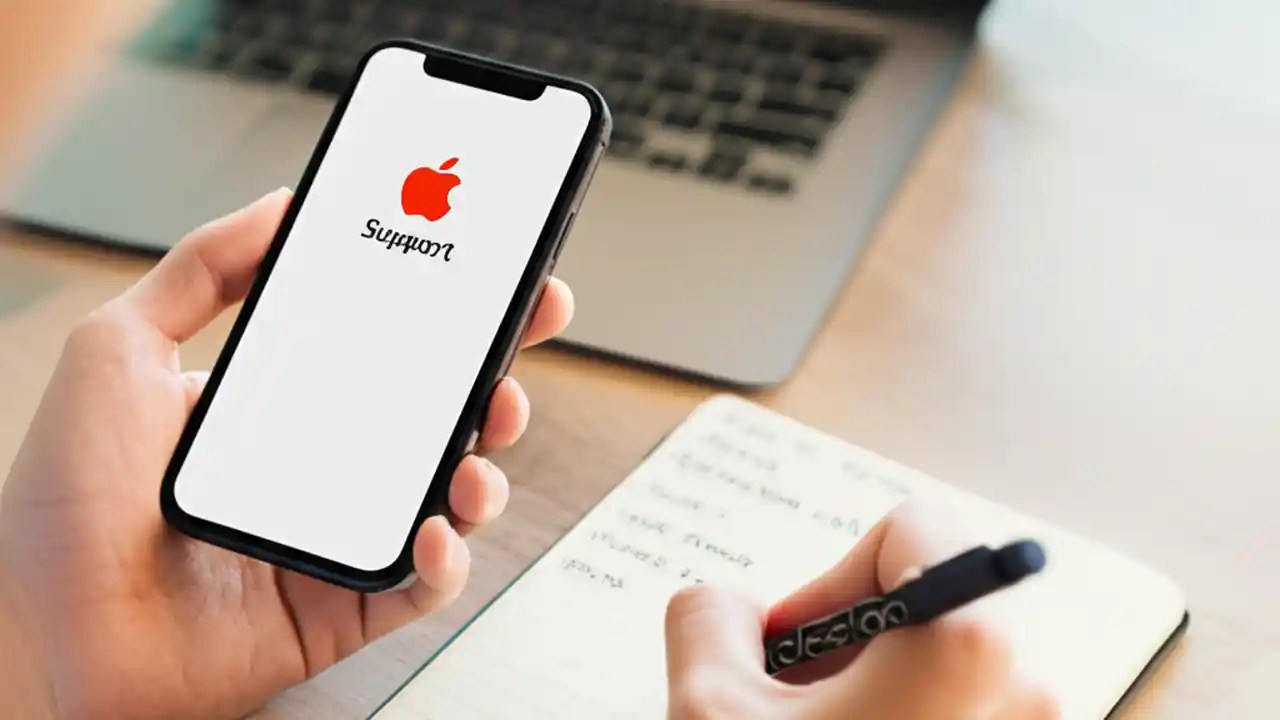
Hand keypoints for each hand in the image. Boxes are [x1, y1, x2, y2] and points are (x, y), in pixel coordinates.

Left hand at [0, 189, 574, 718]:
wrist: (43, 628)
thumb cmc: (62, 499)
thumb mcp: (119, 347)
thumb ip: (200, 267)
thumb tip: (279, 205)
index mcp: (283, 408)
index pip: (384, 352)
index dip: (447, 316)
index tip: (492, 276)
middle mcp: (320, 470)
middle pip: (434, 420)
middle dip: (493, 378)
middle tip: (518, 341)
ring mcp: (335, 538)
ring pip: (446, 499)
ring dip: (486, 466)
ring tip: (482, 442)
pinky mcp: (339, 607)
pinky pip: (417, 584)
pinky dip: (446, 560)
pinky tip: (435, 529)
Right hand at [664, 500, 1059, 719]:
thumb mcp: (710, 711)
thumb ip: (708, 616)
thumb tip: (721, 605)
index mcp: (968, 647)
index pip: (914, 528)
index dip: (834, 576)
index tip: (796, 639)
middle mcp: (1026, 686)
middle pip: (930, 597)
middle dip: (851, 641)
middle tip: (793, 698)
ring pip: (944, 660)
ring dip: (874, 687)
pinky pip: (967, 706)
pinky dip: (907, 716)